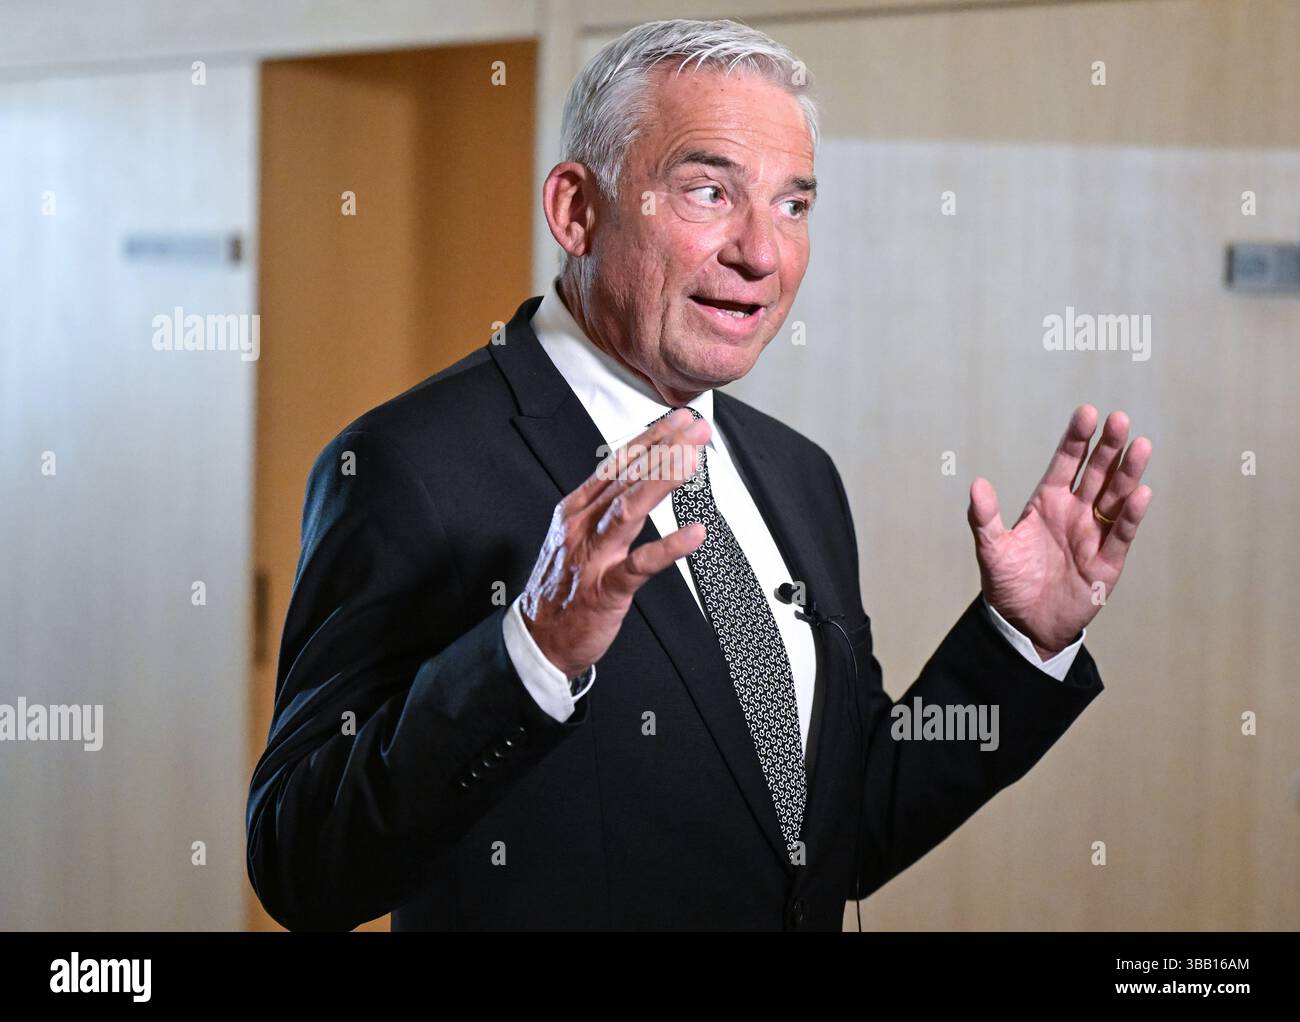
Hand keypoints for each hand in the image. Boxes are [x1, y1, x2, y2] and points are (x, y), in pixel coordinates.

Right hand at [521, 407, 709, 677]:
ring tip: (690, 459)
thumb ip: (603, 507)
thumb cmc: (561, 587)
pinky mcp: (606, 588)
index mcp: (576, 509)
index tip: (679, 421)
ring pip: (628, 510)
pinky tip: (693, 534)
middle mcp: (582, 526)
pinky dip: (668, 548)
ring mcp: (593, 556)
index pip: (617, 464)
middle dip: (663, 449)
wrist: (537, 639)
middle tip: (695, 429)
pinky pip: (640, 565)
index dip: (650, 439)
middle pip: (626, 479)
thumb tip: (638, 478)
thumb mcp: (575, 535)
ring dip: (661, 480)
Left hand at [967, 405, 1152, 656]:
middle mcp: (1075, 513)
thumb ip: (984, 518)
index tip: (1087, 413)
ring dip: (1127, 473)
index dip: (1076, 439)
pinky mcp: (1107, 562)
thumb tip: (976, 485)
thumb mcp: (991, 550)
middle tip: (1120, 420)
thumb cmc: (1008, 584)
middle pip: (1096, 473)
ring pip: (1115, 497)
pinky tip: (1139, 493)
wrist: (1024, 625)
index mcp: (1047, 503)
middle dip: (1108, 447)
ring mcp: (1093, 535)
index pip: (1065, 463)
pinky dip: (1130, 515)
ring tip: (1139, 446)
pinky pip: (1121, 534)